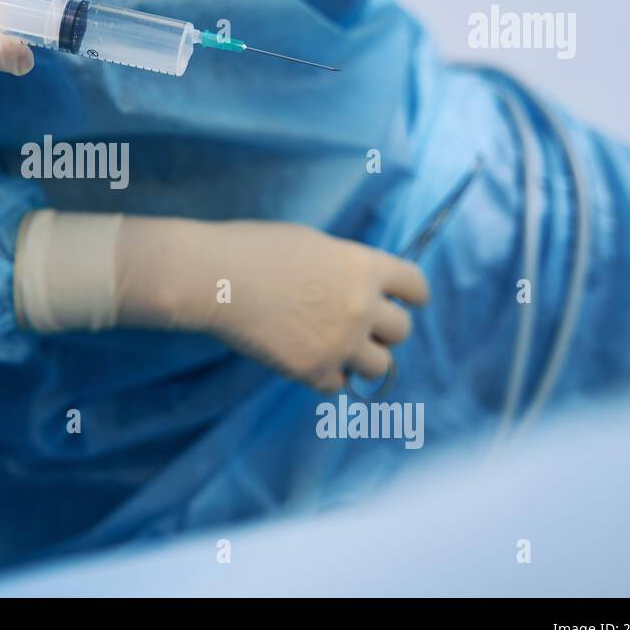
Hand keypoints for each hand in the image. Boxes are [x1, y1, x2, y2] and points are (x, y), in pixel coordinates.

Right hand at [115, 218, 429, 392]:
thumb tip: (356, 286)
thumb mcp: (312, 244)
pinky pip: (337, 385)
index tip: (401, 301)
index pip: (416, 287)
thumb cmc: (253, 249)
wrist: (213, 277)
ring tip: (336, 349)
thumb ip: (344, 267)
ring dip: (361, 358)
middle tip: (357, 325)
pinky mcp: (312, 370)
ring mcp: (340, 343)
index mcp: (364, 267)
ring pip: (379, 366)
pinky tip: (305, 359)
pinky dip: (326, 375)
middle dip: (382, 328)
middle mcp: (362, 307)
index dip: (410, 295)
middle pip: (402, 331)